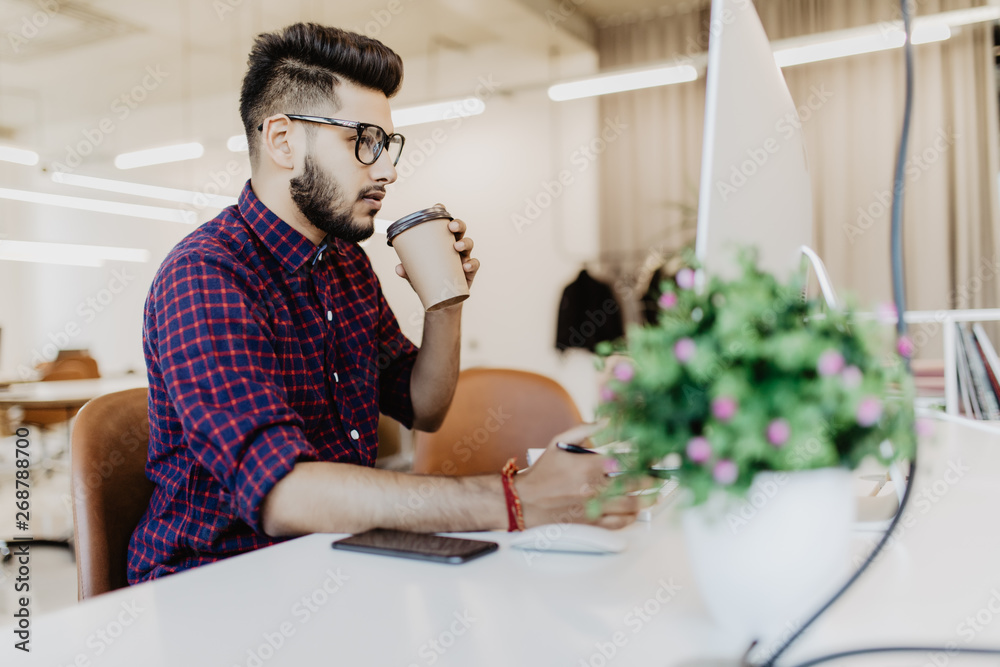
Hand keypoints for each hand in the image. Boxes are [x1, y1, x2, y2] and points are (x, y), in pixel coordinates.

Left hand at [395, 211, 479, 289]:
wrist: (441, 303)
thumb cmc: (428, 282)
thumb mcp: (415, 276)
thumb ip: (407, 272)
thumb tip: (398, 268)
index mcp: (441, 242)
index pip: (443, 223)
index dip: (443, 213)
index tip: (439, 207)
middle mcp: (454, 246)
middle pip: (460, 230)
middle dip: (458, 224)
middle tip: (451, 227)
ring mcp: (463, 258)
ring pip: (469, 244)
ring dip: (465, 242)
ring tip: (457, 246)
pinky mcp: (470, 272)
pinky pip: (474, 264)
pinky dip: (472, 264)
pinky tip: (466, 266)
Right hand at [513, 424, 643, 529]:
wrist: (524, 502)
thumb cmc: (542, 473)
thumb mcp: (558, 443)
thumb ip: (584, 429)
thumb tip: (606, 420)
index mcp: (588, 465)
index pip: (626, 461)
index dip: (645, 459)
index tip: (655, 457)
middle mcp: (593, 487)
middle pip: (634, 483)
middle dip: (652, 480)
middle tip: (661, 477)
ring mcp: (594, 507)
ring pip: (631, 505)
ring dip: (648, 500)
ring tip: (656, 495)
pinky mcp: (591, 523)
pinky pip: (619, 522)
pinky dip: (632, 517)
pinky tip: (637, 511)